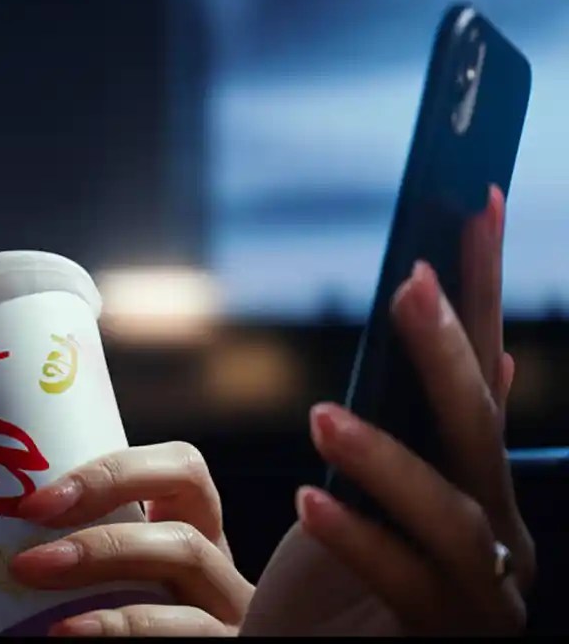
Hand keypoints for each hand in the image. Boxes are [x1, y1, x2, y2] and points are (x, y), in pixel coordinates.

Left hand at [0, 441, 254, 635]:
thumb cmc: (69, 630)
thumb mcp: (26, 592)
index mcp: (174, 529)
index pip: (177, 467)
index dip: (114, 469)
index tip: (33, 494)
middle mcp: (212, 564)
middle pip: (190, 496)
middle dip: (109, 500)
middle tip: (30, 522)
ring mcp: (226, 612)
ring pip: (191, 557)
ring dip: (104, 555)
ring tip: (30, 572)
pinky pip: (187, 629)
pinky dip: (120, 626)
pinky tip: (65, 635)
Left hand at [243, 185, 534, 635]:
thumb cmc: (344, 595)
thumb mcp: (381, 503)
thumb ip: (428, 433)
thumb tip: (491, 351)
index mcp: (479, 490)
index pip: (486, 376)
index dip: (484, 293)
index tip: (479, 206)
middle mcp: (495, 537)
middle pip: (475, 432)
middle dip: (448, 353)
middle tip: (410, 284)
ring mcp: (478, 593)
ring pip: (449, 514)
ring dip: (388, 459)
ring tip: (322, 417)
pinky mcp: (438, 638)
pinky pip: (401, 582)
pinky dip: (359, 539)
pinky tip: (311, 502)